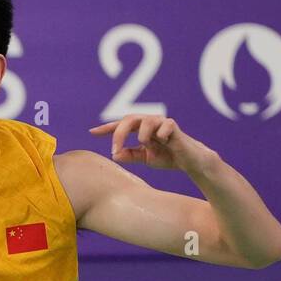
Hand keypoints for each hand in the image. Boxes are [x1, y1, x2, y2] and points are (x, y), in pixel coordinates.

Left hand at [90, 114, 214, 172]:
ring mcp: (162, 122)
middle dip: (119, 133)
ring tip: (147, 146)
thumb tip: (114, 154)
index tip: (92, 132)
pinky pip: (164, 127)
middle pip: (129, 119)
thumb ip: (130, 155)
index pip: (121, 125)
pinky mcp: (174, 126)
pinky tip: (164, 143)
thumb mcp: (145, 158)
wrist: (188, 162)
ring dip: (143, 136)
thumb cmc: (167, 156)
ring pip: (145, 121)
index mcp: (141, 129)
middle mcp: (149, 122)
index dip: (107, 128)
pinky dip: (161, 136)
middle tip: (115, 149)